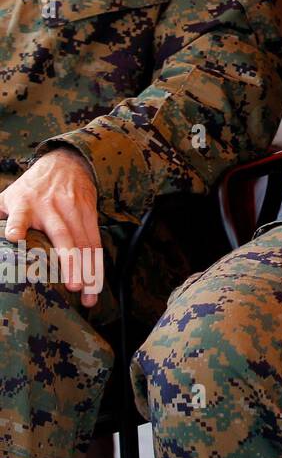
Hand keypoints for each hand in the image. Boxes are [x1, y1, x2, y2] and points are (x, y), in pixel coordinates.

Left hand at [0, 148, 101, 306]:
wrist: (66, 163)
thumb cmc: (31, 188)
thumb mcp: (8, 197)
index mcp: (25, 204)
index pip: (19, 216)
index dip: (17, 225)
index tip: (13, 236)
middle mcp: (52, 208)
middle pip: (62, 235)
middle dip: (69, 261)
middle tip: (73, 285)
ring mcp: (74, 211)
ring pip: (84, 243)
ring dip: (88, 270)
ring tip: (87, 294)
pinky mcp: (90, 215)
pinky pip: (95, 242)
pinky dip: (97, 263)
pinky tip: (96, 283)